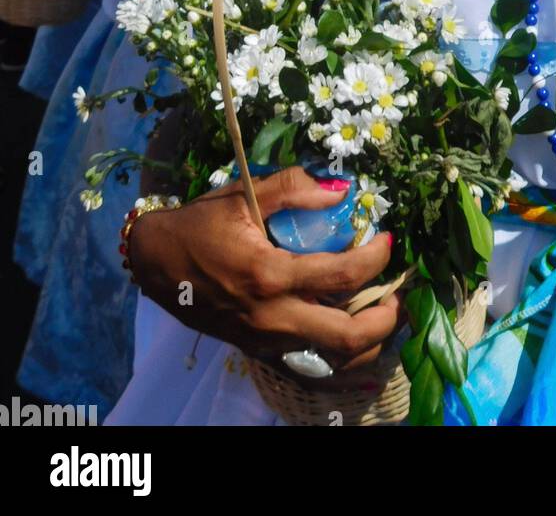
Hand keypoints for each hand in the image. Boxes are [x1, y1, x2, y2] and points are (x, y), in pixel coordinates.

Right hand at [128, 168, 399, 369]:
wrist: (157, 263)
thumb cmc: (201, 224)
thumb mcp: (244, 195)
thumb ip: (294, 187)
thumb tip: (341, 190)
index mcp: (269, 275)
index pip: (341, 276)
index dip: (375, 259)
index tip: (387, 240)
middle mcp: (271, 316)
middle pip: (346, 335)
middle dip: (385, 317)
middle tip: (399, 291)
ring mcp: (265, 340)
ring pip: (333, 359)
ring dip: (369, 341)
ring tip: (384, 313)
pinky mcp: (259, 351)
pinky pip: (311, 367)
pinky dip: (342, 360)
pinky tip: (361, 344)